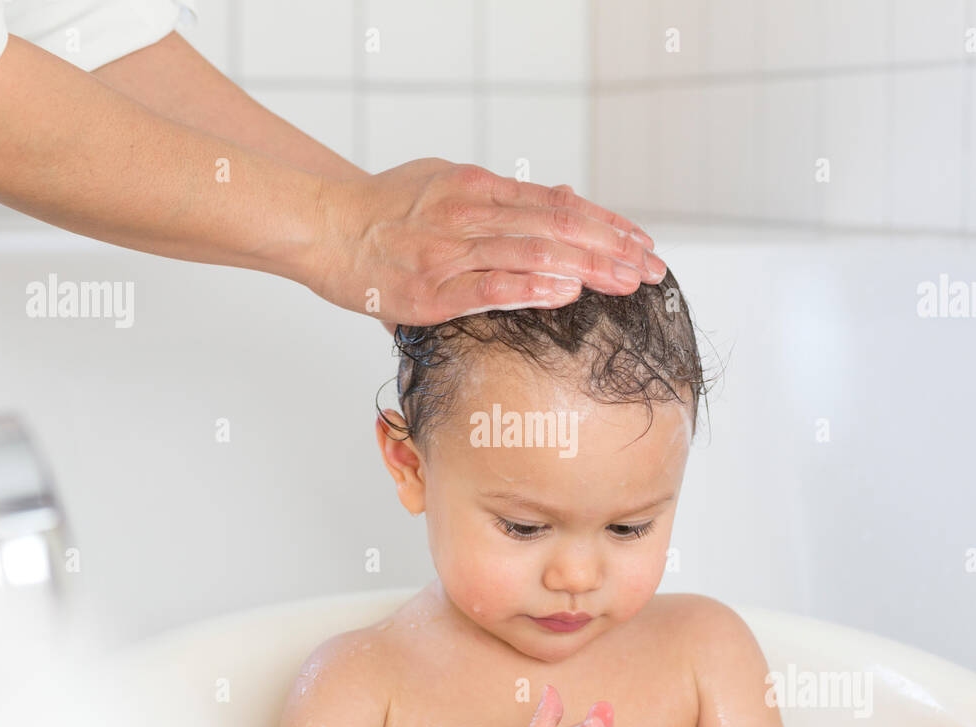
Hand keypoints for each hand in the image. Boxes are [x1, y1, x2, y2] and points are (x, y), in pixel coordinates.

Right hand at [306, 158, 666, 330]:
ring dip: (586, 268)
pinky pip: (487, 288)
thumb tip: (565, 200)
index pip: (558, 205)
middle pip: (556, 227)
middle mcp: (471, 213)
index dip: (606, 223)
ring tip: (627, 281)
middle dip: (611, 248)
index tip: (643, 241)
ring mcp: (450, 252)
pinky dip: (530, 289)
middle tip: (651, 268)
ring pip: (531, 254)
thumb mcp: (448, 183)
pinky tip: (567, 294)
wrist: (323, 226)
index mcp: (479, 188)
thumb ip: (503, 197)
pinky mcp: (429, 292)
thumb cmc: (387, 210)